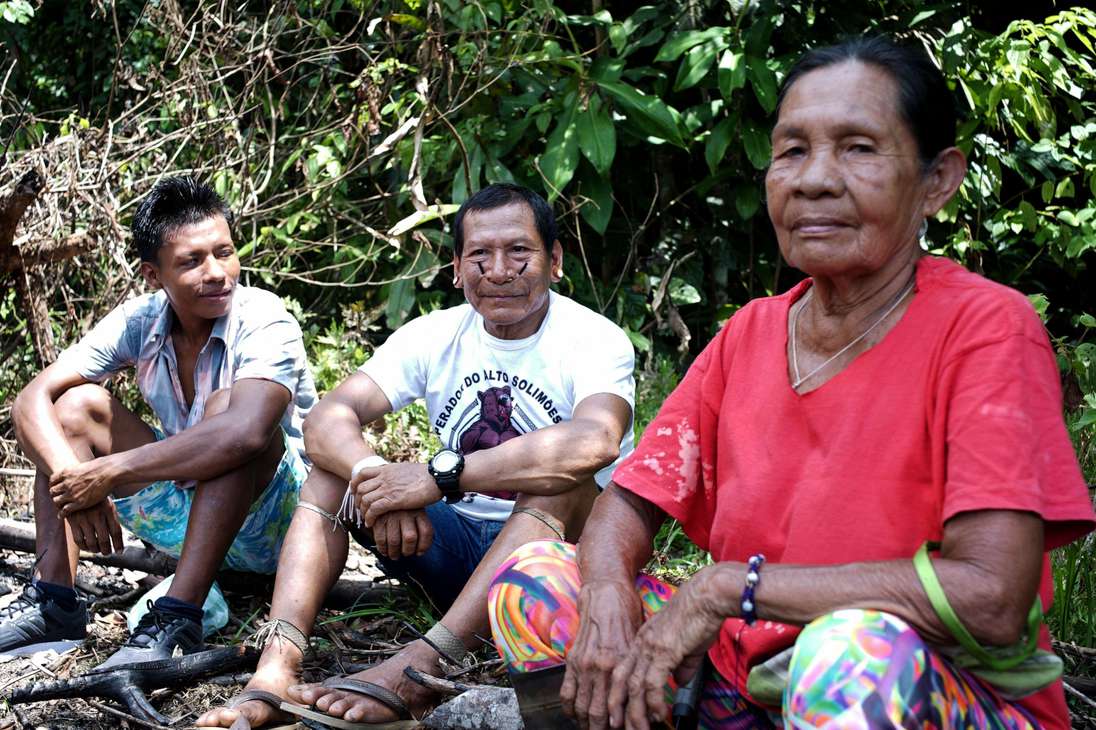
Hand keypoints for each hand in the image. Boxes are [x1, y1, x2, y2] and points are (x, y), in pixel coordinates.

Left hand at [49, 457, 119, 514]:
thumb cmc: (102, 467)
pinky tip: (62, 516)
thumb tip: (80, 472)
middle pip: (52, 491)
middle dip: (55, 495)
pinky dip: (62, 514)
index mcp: (66, 473)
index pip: (52, 480)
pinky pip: (65, 510)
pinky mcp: (80, 502)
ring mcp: (72, 493)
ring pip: (56, 501)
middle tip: (59, 498)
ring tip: (61, 507)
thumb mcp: (84, 466)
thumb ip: (78, 471)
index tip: (57, 488)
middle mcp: (66, 483)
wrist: (109, 472)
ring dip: (58, 504)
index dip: (53, 485)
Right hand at [66, 500, 124, 554]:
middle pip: (104, 539)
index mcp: (109, 510)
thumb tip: (118, 538)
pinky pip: (79, 540)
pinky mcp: (73, 522)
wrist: (78, 488)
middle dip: (107, 550)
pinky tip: (88, 547)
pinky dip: (84, 547)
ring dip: (96, 550)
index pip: (116, 531)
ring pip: (91, 542)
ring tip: (99, 551)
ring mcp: (84, 519)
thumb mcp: (108, 505)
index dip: (118, 544)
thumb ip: (113, 519)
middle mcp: (97, 515)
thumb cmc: (97, 500)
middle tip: (108, 553)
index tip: (120, 552)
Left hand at [353, 463, 441, 525]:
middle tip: (360, 509)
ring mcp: (387, 488)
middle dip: (357, 500)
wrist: (436, 477)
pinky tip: (370, 523)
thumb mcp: (407, 469)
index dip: (355, 483)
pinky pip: (373, 509)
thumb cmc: (427, 475)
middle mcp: (384, 477)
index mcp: (387, 469)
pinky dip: (369, 517)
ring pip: (365, 499)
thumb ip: (397, 473)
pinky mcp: (393, 500)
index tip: (356, 492)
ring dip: (362, 511)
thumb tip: (396, 476)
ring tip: (366, 518)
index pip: (362, 473)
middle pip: (360, 488)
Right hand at [373, 509, 433, 558]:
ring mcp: (392, 515)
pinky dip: (382, 548)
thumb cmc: (402, 508)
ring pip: (395, 541)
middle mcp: (406, 512)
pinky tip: (384, 551)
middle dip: (408, 551)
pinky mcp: (379, 518)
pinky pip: (381, 538)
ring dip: (394, 552)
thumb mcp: (415, 510)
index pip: (426, 531)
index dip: (424, 545)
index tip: (419, 552)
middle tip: (405, 554)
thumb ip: (418, 527)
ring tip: (394, 555)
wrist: (383, 492)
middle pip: (410, 538)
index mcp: (419, 511)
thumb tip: (419, 552)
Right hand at [560, 580, 643, 729]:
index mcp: (620, 664)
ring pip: (581, 707)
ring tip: (591, 729)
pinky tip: (575, 715)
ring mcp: (583, 664)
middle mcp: (601, 667)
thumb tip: (643, 695)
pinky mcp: (572, 660)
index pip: (619, 707)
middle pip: (597, 713)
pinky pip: (566, 692)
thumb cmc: (628, 615)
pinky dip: (569, 708)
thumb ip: (637, 669)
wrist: (606, 592)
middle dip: (601, 729)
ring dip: (585, 723)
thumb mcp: (639, 643)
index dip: (622, 724)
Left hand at [607, 565, 730, 729]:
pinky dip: (654, 703)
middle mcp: (642, 643)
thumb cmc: (701, 616)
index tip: (618, 713)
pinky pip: (653, 684)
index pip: (622, 671)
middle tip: (619, 727)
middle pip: (620, 681)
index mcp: (643, 640)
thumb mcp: (687, 644)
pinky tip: (659, 714)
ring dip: (636, 713)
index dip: (618, 694)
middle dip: (618, 708)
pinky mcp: (664, 651)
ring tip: (640, 729)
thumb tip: (678, 682)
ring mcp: (651, 647)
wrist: (708, 595)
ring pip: (634, 687)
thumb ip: (681, 665)